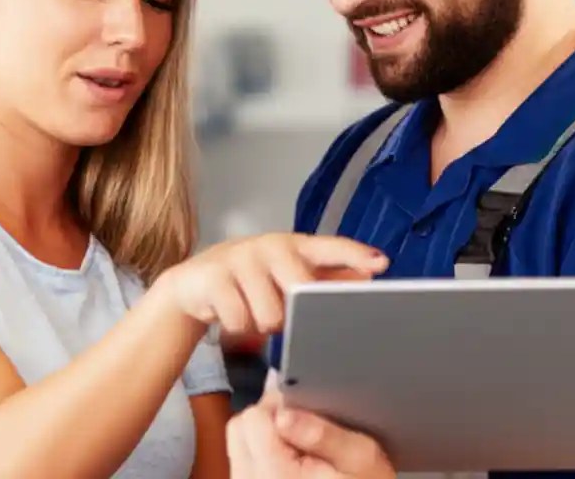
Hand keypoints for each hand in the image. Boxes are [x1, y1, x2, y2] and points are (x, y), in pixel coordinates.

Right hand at [155, 233, 387, 334]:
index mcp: (293, 246)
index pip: (330, 247)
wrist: (194, 285)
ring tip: (251, 311)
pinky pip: (240, 322)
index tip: (380, 264)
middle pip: (300, 290)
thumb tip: (368, 275)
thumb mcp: (287, 275)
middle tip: (279, 311)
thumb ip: (326, 277)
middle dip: (293, 313)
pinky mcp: (214, 277)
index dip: (356, 255)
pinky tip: (230, 314)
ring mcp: (240, 259)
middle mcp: (269, 246)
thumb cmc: (251, 280)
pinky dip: (238, 329)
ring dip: (262, 325)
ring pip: (270, 316)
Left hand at [227, 388, 395, 478]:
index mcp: (275, 474)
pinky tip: (292, 467)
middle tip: (304, 430)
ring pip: (240, 445)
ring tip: (302, 452)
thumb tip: (285, 413)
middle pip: (240, 428)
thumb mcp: (362, 459)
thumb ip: (324, 433)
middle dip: (269, 420)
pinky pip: (245, 464)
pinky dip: (264, 458)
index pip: (254, 418)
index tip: (306, 412)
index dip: (280, 405)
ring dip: (265, 439)